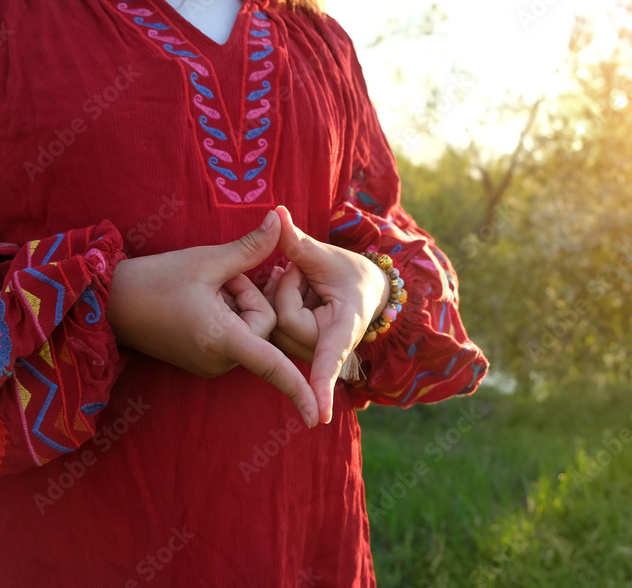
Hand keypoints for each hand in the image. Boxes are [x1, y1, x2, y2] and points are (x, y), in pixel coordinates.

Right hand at [106, 210, 318, 427]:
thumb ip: (250, 247)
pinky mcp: (204, 360)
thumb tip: (280, 220)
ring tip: (206, 289)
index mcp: (222, 340)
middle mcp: (219, 360)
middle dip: (249, 296)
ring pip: (250, 329)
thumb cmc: (155, 280)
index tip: (316, 419)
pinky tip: (201, 299)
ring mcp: (211, 363)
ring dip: (237, 302)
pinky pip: (234, 335)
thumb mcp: (206, 259)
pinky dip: (227, 313)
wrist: (110, 303)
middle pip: (263, 326)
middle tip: (219, 278)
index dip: (299, 390)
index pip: (272, 368)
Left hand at [268, 205, 389, 424]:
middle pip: (283, 319)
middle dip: (288, 287)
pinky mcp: (289, 348)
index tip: (319, 417)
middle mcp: (323, 348)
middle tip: (305, 271)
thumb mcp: (328, 255)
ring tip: (303, 281)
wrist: (364, 290)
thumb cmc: (351, 274)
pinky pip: (268, 323)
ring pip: (271, 322)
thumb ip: (299, 241)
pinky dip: (275, 299)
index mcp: (342, 330)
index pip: (328, 359)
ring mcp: (304, 351)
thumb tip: (278, 213)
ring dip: (281, 293)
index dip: (322, 386)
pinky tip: (290, 287)